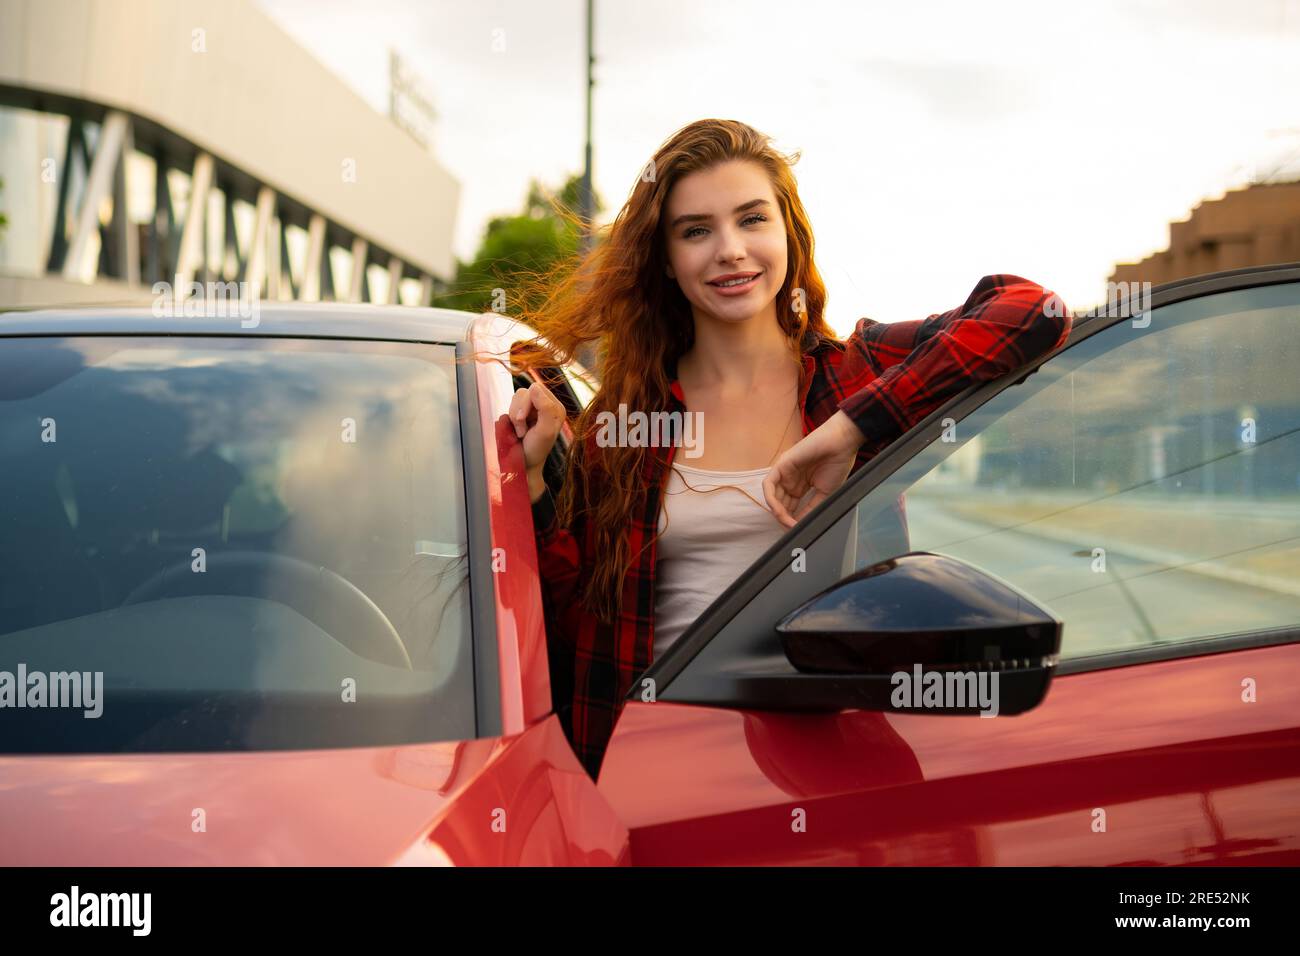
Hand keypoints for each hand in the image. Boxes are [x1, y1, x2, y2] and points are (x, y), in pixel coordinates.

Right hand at [508, 381, 566, 501]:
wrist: (523, 464)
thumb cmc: (536, 450)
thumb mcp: (545, 431)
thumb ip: (545, 408)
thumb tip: (535, 388)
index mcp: (555, 407)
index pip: (536, 389)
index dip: (526, 403)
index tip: (525, 421)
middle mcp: (545, 405)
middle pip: (523, 392)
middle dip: (518, 411)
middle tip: (522, 430)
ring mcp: (532, 409)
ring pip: (515, 398)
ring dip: (514, 416)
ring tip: (520, 432)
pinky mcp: (520, 413)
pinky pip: (509, 406)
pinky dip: (509, 418)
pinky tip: (516, 430)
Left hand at [763, 411, 864, 527]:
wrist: (843, 443)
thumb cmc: (838, 464)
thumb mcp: (825, 493)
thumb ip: (811, 508)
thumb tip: (801, 525)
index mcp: (801, 486)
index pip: (790, 507)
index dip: (792, 520)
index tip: (798, 531)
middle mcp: (790, 480)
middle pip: (780, 503)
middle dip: (784, 518)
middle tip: (791, 530)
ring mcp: (785, 472)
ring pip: (773, 496)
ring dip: (778, 512)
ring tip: (787, 523)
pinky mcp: (781, 465)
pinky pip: (769, 485)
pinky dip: (771, 499)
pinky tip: (780, 511)